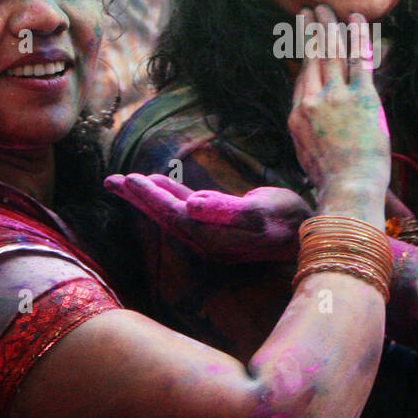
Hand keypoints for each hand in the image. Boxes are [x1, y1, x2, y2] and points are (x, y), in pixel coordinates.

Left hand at [106, 174, 308, 263]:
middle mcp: (205, 238)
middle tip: (108, 181)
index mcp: (209, 237)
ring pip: (171, 210)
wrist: (309, 233)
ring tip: (122, 182)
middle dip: (136, 198)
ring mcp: (211, 231)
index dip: (150, 198)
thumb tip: (191, 205)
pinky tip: (158, 182)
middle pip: (164, 215)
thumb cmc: (287, 221)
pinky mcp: (219, 222)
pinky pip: (187, 207)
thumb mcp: (259, 213)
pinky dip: (170, 194)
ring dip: (147, 196)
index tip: (128, 180)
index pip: (172, 215)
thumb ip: (225, 211)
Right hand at [287, 6, 389, 220]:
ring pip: (331, 52)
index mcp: (297, 116)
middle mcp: (312, 101)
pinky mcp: (362, 98)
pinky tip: (356, 18)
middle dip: (310, 30)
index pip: (302, 77)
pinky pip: (360, 59)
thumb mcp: (307, 155)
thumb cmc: (332, 181)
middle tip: (309, 11)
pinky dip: (358, 36)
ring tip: (325, 8)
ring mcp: (336, 97)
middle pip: (311, 58)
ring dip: (329, 26)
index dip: (304, 53)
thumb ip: (308, 131)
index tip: (305, 37)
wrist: (348, 189)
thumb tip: (311, 123)